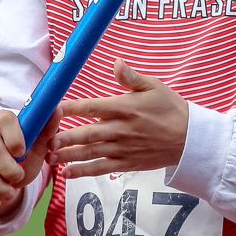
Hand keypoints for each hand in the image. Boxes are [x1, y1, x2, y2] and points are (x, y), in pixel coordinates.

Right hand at [0, 106, 60, 214]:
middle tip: (18, 181)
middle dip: (9, 172)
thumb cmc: (23, 158)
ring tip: (8, 195)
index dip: (14, 139)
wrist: (3, 174)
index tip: (22, 154)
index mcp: (3, 118)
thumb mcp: (39, 147)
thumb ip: (47, 131)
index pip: (5, 120)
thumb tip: (56, 110)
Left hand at [52, 60, 189, 178]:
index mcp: (125, 108)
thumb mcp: (154, 87)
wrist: (190, 140)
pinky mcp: (126, 164)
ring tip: (49, 157)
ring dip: (68, 155)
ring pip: (90, 153)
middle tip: (44, 140)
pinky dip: (83, 171)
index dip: (71, 108)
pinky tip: (66, 172)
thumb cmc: (171, 109)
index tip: (52, 107)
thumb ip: (131, 78)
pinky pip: (100, 169)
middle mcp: (120, 129)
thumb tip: (116, 63)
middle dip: (64, 137)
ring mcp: (122, 149)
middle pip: (87, 134)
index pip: (92, 107)